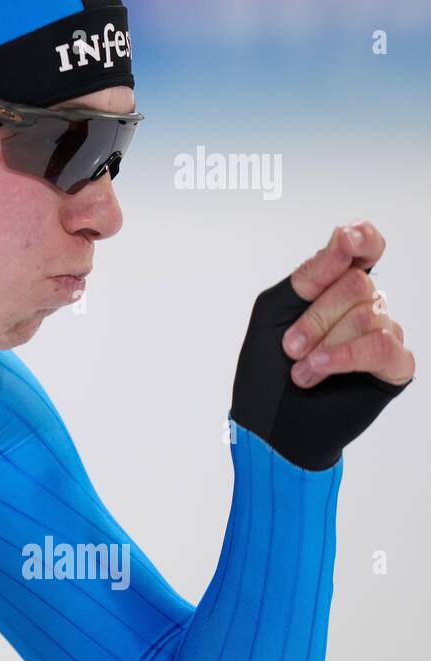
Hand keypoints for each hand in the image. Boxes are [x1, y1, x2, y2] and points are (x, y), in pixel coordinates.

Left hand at [280, 220, 415, 389]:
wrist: (269, 424)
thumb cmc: (267, 369)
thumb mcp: (273, 312)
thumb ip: (309, 275)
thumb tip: (344, 237)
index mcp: (332, 287)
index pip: (364, 248)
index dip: (362, 239)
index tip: (347, 239)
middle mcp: (362, 306)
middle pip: (357, 285)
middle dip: (316, 317)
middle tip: (291, 347)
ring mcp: (381, 335)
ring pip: (368, 316)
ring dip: (324, 344)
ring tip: (300, 371)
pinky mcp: (394, 367)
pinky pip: (384, 346)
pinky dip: (346, 356)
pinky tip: (320, 370)